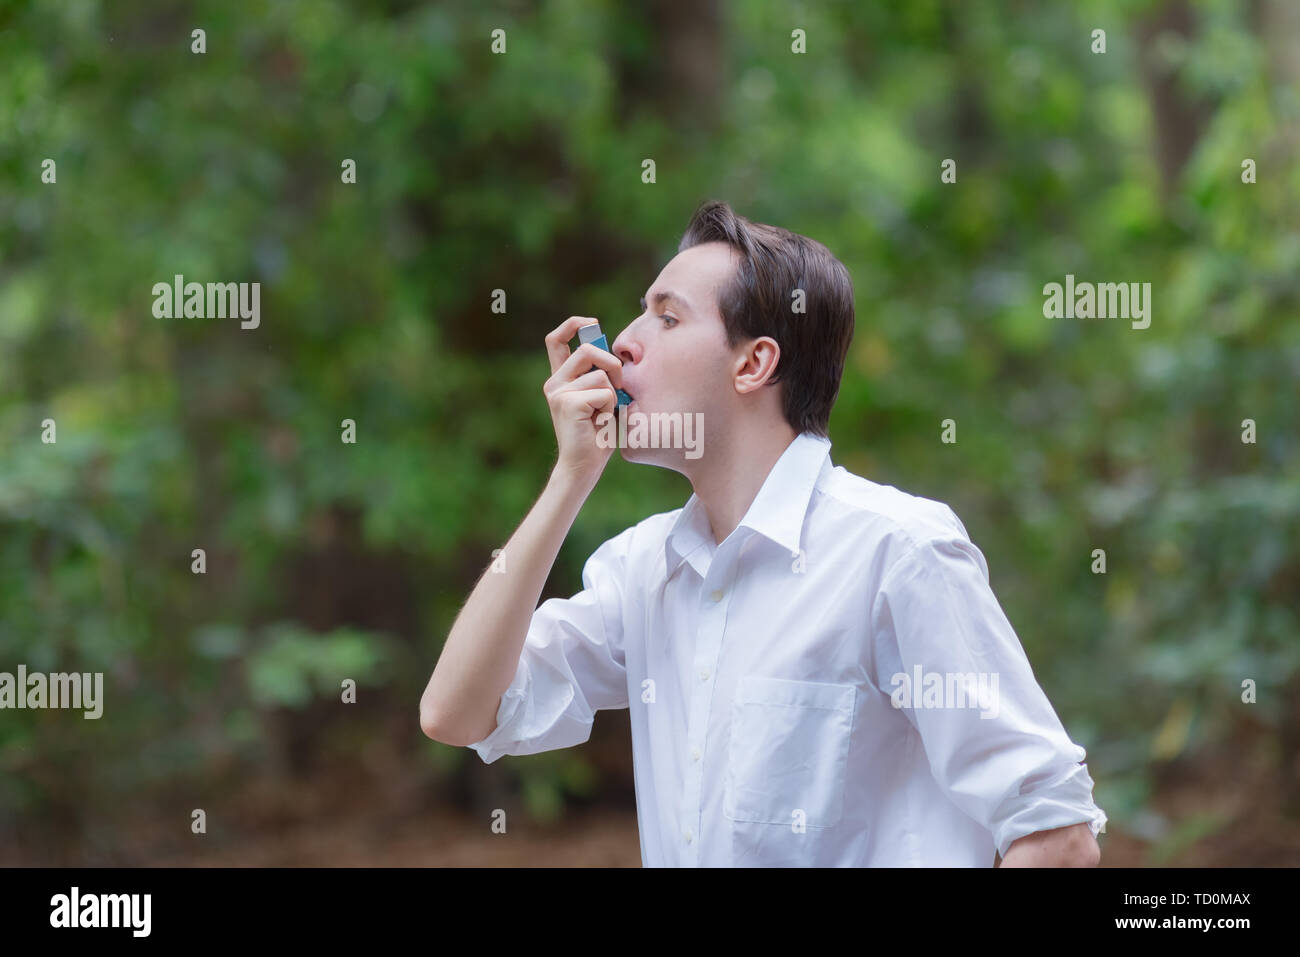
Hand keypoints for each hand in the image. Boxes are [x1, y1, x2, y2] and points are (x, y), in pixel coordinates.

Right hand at [543, 316, 625, 485]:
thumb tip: (617, 356)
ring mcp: (558, 392)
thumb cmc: (598, 436)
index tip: (592, 323)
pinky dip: (610, 408)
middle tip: (619, 387)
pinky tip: (599, 423)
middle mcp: (554, 383)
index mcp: (560, 379)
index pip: (556, 339)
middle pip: (587, 349)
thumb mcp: (602, 400)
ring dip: (612, 395)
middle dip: (612, 364)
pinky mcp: (567, 403)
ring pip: (600, 375)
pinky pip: (603, 393)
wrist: (584, 467)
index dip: (573, 324)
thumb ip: (603, 378)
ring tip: (603, 415)